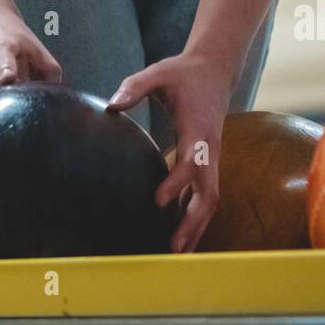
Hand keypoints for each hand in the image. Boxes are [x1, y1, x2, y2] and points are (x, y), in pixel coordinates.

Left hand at [106, 53, 233, 252]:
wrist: (214, 70)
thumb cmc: (183, 73)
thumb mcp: (158, 72)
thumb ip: (134, 87)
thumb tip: (111, 106)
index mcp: (198, 128)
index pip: (192, 161)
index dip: (177, 182)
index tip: (158, 201)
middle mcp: (210, 148)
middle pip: (208, 192)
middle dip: (192, 221)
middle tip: (173, 247)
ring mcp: (212, 157)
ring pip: (210, 199)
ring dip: (196, 226)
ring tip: (177, 254)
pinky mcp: (208, 162)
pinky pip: (204, 194)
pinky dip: (194, 215)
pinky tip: (178, 235)